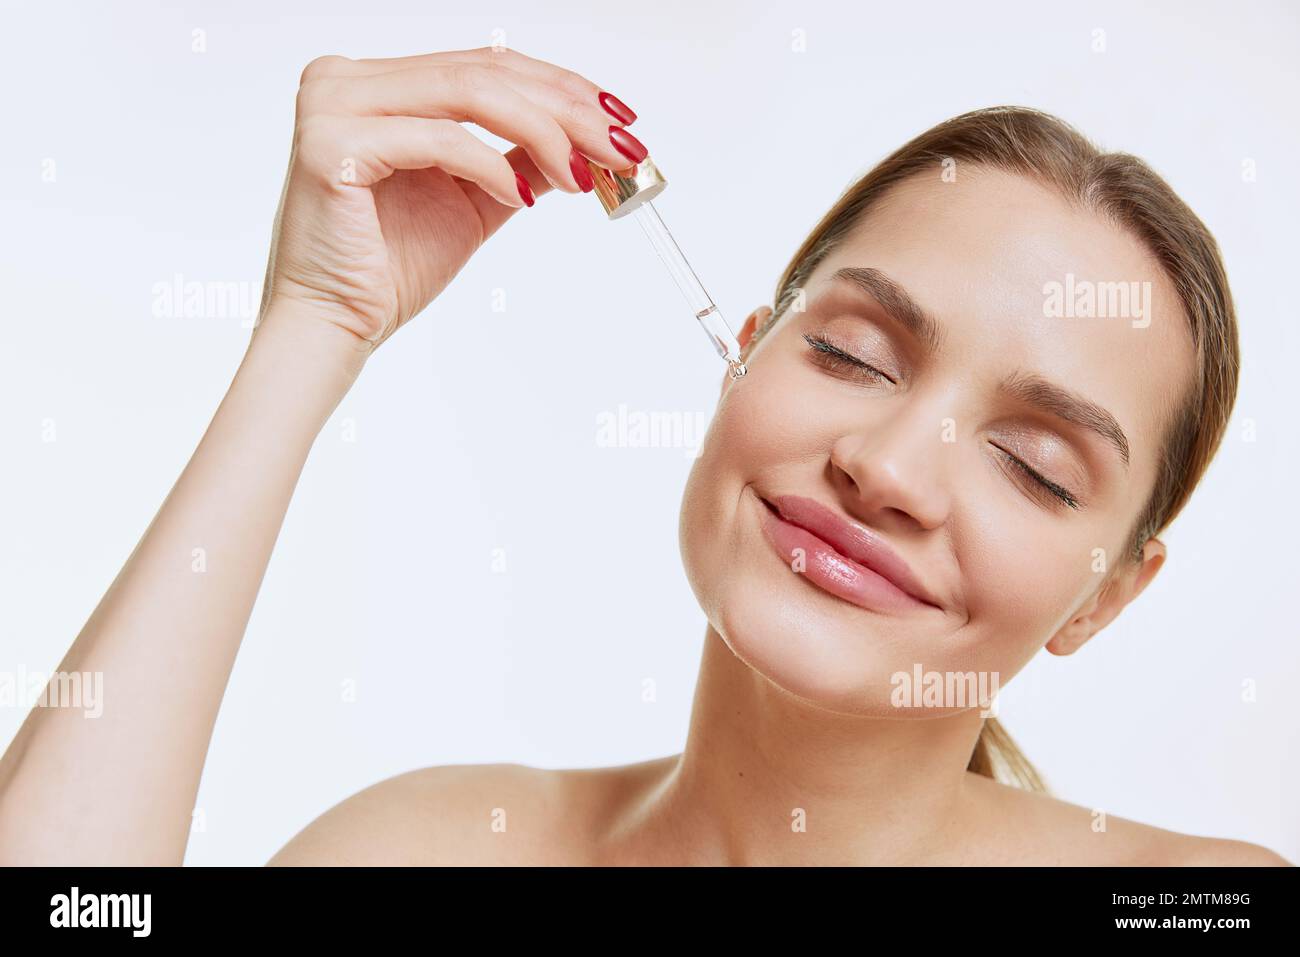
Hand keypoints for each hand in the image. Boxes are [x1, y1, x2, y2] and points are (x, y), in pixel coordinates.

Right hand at [257, 46, 646, 348]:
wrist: (335, 324)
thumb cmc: (390, 267)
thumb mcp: (477, 202)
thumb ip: (521, 161)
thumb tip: (585, 141)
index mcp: (381, 83)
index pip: (487, 65)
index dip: (562, 87)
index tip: (620, 119)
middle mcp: (349, 78)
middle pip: (484, 73)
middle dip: (567, 109)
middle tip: (620, 146)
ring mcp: (334, 103)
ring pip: (468, 94)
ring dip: (542, 132)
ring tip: (582, 174)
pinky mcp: (332, 143)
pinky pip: (438, 139)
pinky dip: (491, 166)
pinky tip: (521, 199)